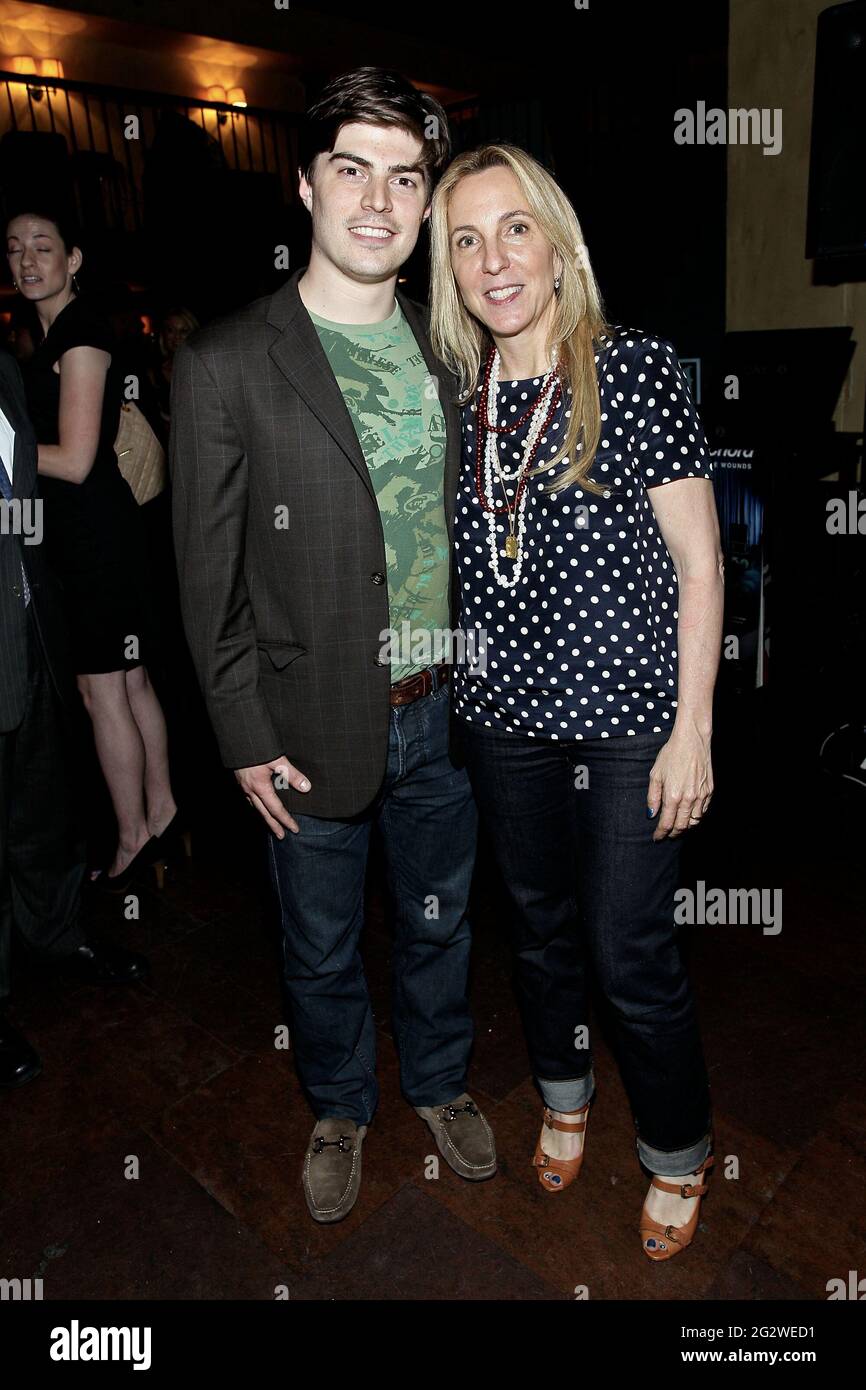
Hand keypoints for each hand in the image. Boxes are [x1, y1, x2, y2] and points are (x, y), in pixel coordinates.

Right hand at [234, 756, 310, 837]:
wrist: (237, 739)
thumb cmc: (257, 748)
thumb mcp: (277, 760)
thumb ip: (292, 774)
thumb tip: (306, 788)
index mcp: (260, 788)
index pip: (276, 809)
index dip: (286, 820)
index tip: (294, 829)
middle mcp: (250, 790)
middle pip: (264, 813)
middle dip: (273, 826)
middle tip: (281, 836)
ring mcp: (243, 786)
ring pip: (255, 807)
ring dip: (264, 817)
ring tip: (271, 824)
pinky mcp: (240, 780)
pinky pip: (249, 799)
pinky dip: (256, 806)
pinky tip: (259, 804)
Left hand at [646, 724, 712, 840]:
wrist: (692, 740)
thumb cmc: (671, 754)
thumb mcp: (656, 774)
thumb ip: (653, 797)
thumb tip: (651, 814)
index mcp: (673, 796)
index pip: (666, 823)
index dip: (661, 833)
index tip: (657, 837)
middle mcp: (688, 799)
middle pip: (682, 826)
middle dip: (673, 833)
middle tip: (667, 834)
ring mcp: (701, 795)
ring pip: (694, 821)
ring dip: (686, 827)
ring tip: (678, 827)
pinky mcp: (710, 791)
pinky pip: (703, 811)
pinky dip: (696, 816)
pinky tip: (690, 815)